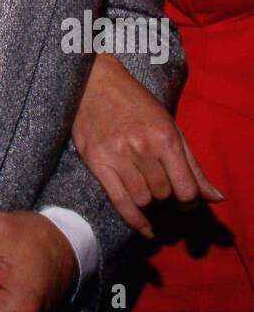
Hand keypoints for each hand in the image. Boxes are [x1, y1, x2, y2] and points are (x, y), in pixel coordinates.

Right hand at [72, 50, 223, 237]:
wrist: (95, 83)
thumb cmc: (136, 104)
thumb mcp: (169, 127)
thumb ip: (192, 165)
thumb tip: (216, 198)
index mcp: (164, 137)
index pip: (186, 188)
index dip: (190, 202)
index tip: (186, 201)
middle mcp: (142, 147)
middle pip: (163, 194)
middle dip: (166, 196)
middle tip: (162, 189)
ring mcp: (118, 155)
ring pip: (143, 199)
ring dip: (149, 201)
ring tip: (147, 190)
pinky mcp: (97, 161)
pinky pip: (120, 201)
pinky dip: (135, 220)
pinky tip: (145, 229)